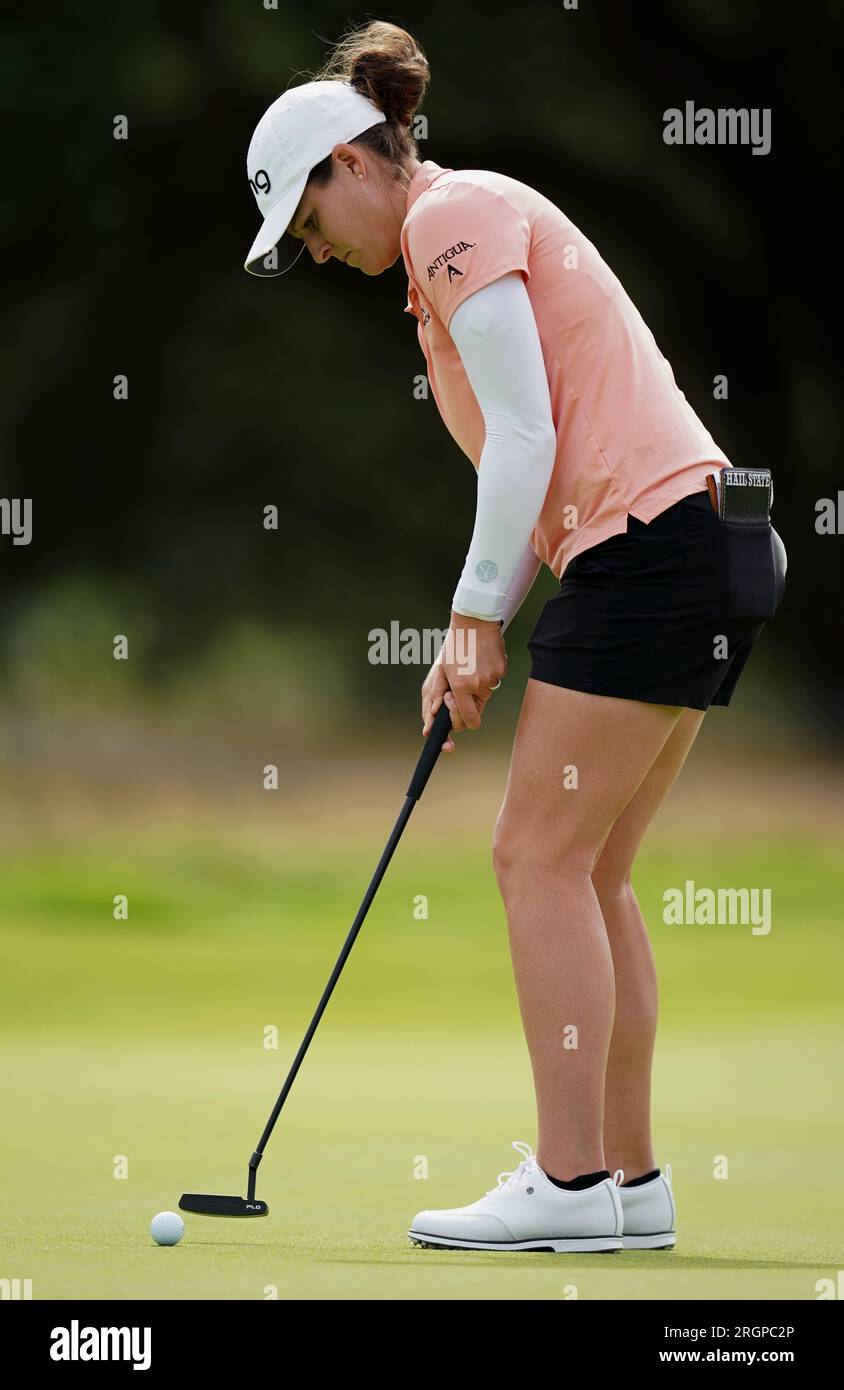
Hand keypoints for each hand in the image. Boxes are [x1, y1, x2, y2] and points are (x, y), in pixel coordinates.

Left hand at [421, 612, 506, 751]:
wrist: (474, 621)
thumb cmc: (455, 644)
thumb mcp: (442, 668)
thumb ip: (438, 693)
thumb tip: (434, 713)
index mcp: (461, 687)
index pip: (469, 720)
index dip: (465, 720)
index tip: (458, 708)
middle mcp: (478, 685)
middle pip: (478, 705)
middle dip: (470, 696)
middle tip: (463, 677)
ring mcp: (492, 678)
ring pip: (487, 692)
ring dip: (479, 683)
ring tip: (472, 664)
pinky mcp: (502, 669)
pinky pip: (496, 679)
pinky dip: (489, 673)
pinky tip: (482, 658)